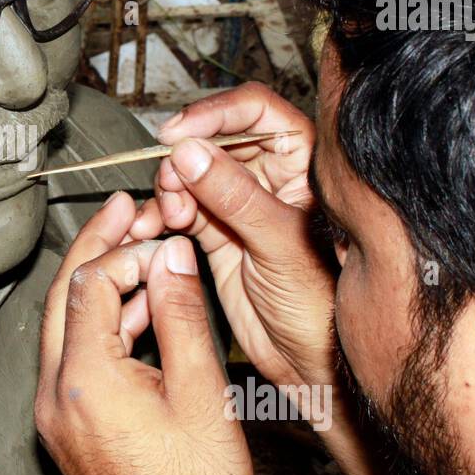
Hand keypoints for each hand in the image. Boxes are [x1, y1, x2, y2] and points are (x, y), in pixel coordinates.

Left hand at [37, 192, 252, 474]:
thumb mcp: (202, 393)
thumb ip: (181, 316)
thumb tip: (169, 255)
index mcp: (85, 383)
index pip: (91, 285)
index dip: (128, 253)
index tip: (164, 239)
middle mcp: (55, 396)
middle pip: (64, 295)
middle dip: (96, 247)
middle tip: (125, 209)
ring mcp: (54, 414)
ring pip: (65, 324)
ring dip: (102, 286)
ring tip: (143, 254)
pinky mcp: (65, 427)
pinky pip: (74, 357)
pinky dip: (103, 326)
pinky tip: (141, 312)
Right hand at [132, 83, 336, 388]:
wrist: (311, 363)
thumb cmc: (323, 306)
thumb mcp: (280, 245)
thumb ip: (235, 197)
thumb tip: (191, 154)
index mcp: (302, 164)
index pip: (256, 111)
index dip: (215, 114)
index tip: (178, 133)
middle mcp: (271, 177)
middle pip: (215, 140)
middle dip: (184, 158)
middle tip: (169, 184)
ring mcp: (241, 205)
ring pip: (192, 175)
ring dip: (168, 190)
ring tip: (163, 215)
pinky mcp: (218, 235)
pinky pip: (181, 210)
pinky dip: (161, 217)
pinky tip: (152, 229)